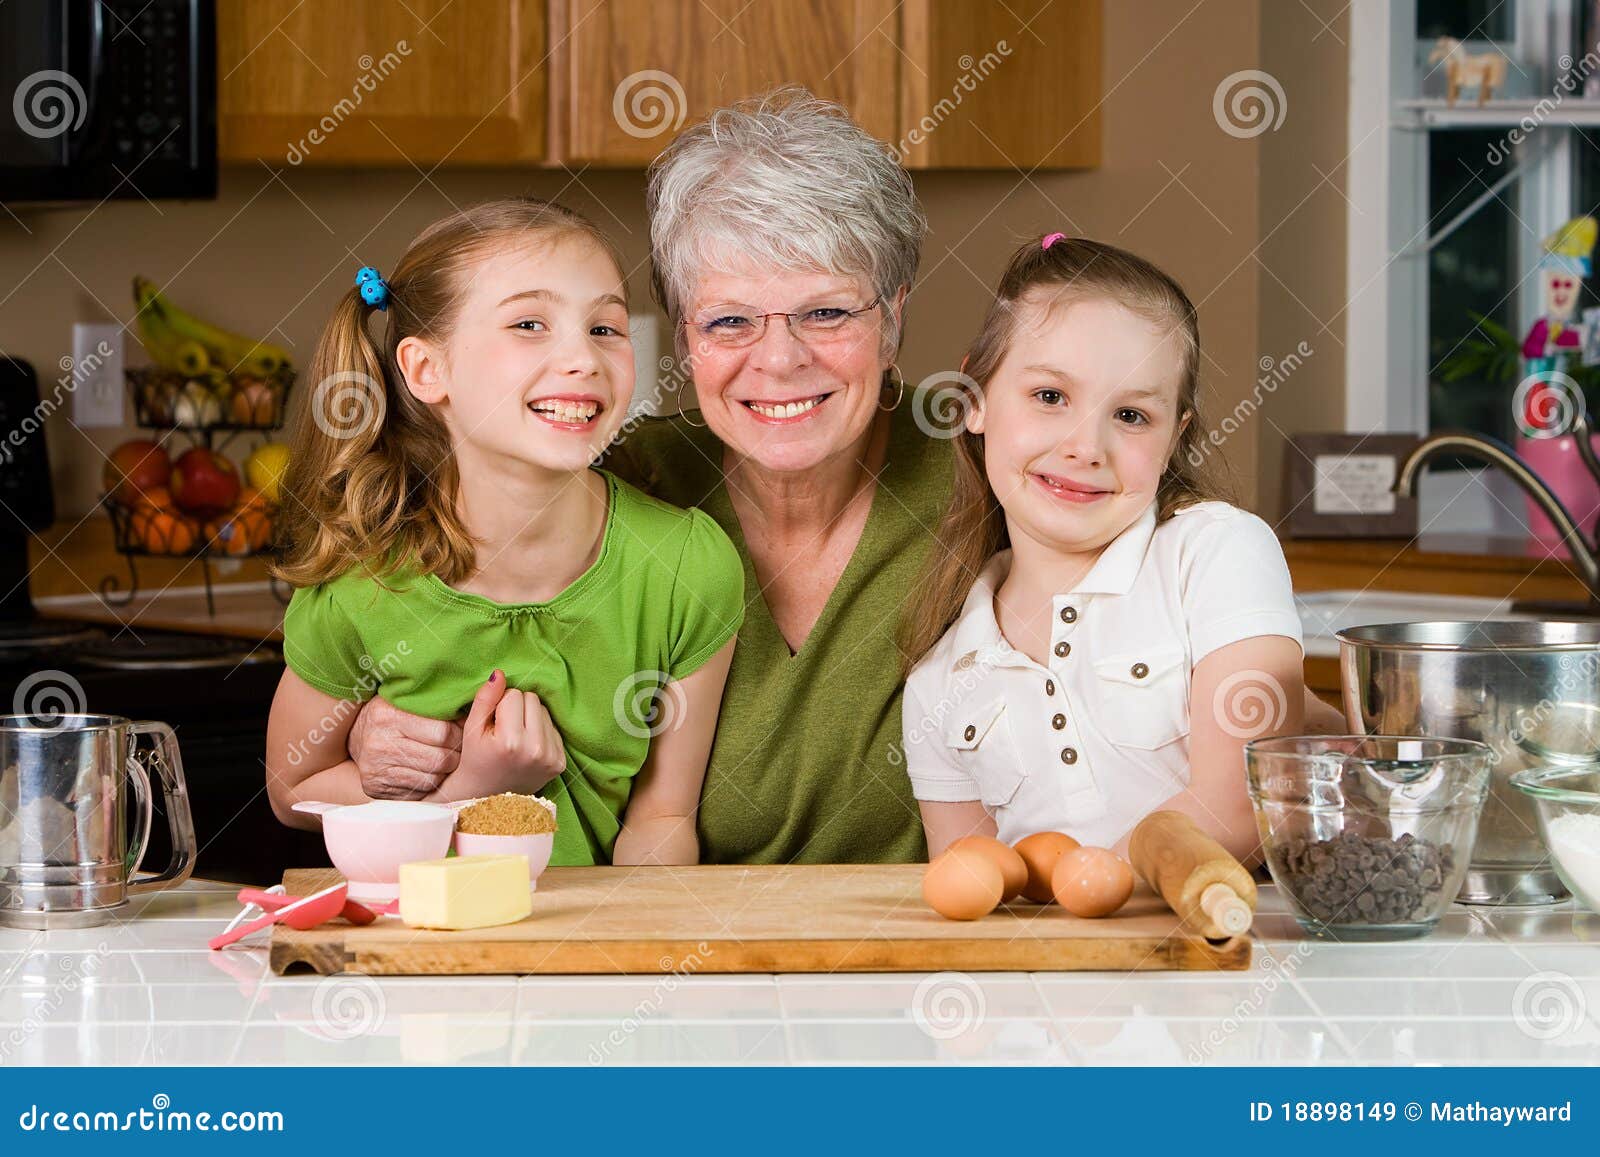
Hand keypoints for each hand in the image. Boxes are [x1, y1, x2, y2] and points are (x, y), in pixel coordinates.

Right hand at [347, 694, 462, 799]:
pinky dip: (428, 784)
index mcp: (388, 715)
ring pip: (431, 779)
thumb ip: (437, 705)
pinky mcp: (375, 788)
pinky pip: (417, 792)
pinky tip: (426, 773)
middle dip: (454, 757)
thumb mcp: (408, 701)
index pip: (443, 732)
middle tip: (457, 751)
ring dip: (443, 772)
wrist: (356, 736)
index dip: (459, 734)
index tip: (462, 733)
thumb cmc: (392, 714)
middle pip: (439, 759)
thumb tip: (475, 710)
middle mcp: (379, 743)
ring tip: (443, 762)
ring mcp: (376, 769)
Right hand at [453, 670, 566, 795]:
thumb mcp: (471, 729)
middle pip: (533, 699)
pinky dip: (541, 732)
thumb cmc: (475, 759)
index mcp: (510, 741)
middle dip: (517, 708)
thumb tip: (499, 673)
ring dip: (530, 718)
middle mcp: (535, 750)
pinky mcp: (560, 763)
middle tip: (504, 730)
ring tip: (516, 739)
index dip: (500, 705)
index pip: (514, 695)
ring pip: (545, 711)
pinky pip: (554, 728)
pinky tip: (527, 747)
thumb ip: (484, 699)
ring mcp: (551, 757)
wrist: (487, 798)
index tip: (494, 724)